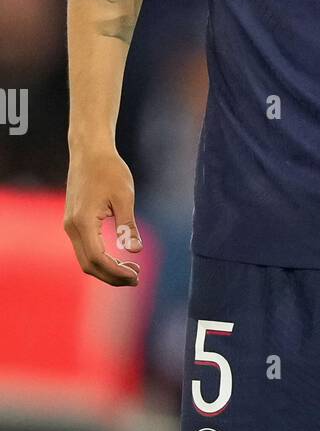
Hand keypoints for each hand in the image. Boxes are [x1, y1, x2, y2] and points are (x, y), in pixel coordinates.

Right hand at [63, 149, 142, 284]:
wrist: (90, 152)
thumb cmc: (110, 170)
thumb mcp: (124, 196)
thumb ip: (127, 225)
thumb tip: (135, 251)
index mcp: (83, 223)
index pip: (97, 259)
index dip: (116, 272)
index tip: (136, 276)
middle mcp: (72, 227)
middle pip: (88, 265)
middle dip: (111, 276)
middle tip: (137, 278)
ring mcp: (70, 226)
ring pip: (85, 259)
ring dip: (106, 268)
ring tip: (132, 270)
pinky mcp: (74, 222)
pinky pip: (85, 248)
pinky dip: (100, 258)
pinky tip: (118, 258)